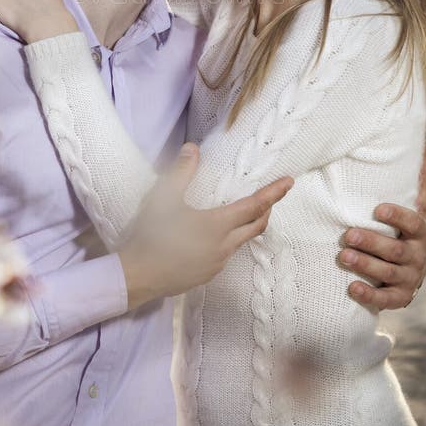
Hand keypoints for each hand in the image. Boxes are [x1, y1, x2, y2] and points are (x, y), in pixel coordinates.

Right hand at [118, 143, 293, 309]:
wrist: (136, 276)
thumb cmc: (150, 235)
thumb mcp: (164, 198)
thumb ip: (181, 172)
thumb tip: (192, 148)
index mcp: (217, 225)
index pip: (254, 206)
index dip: (273, 193)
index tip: (289, 182)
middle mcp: (223, 246)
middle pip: (255, 225)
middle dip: (267, 209)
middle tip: (272, 195)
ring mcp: (216, 264)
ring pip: (241, 241)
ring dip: (248, 225)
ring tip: (243, 213)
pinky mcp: (207, 275)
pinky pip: (227, 254)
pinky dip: (231, 240)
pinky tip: (215, 235)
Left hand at [339, 144, 425, 309]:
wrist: (410, 266)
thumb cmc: (402, 228)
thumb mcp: (412, 203)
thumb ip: (417, 177)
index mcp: (420, 231)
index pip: (413, 223)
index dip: (397, 216)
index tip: (377, 208)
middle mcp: (418, 256)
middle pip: (395, 251)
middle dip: (371, 242)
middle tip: (346, 235)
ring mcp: (410, 278)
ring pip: (388, 273)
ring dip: (365, 265)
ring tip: (342, 256)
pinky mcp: (400, 297)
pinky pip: (386, 300)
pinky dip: (370, 295)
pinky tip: (351, 287)